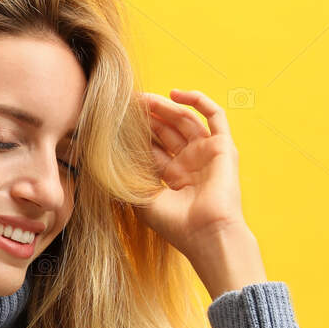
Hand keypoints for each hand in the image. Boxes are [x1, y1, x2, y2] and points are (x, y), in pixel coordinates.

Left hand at [132, 89, 250, 256]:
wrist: (207, 234)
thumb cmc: (176, 224)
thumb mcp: (144, 201)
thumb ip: (128, 182)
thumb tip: (104, 167)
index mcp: (174, 177)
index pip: (154, 147)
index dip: (137, 133)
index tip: (117, 120)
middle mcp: (191, 163)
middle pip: (168, 131)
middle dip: (148, 117)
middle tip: (128, 104)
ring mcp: (207, 154)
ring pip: (185, 120)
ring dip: (165, 108)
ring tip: (143, 99)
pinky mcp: (223, 147)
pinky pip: (215, 116)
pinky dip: (199, 101)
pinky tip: (175, 93)